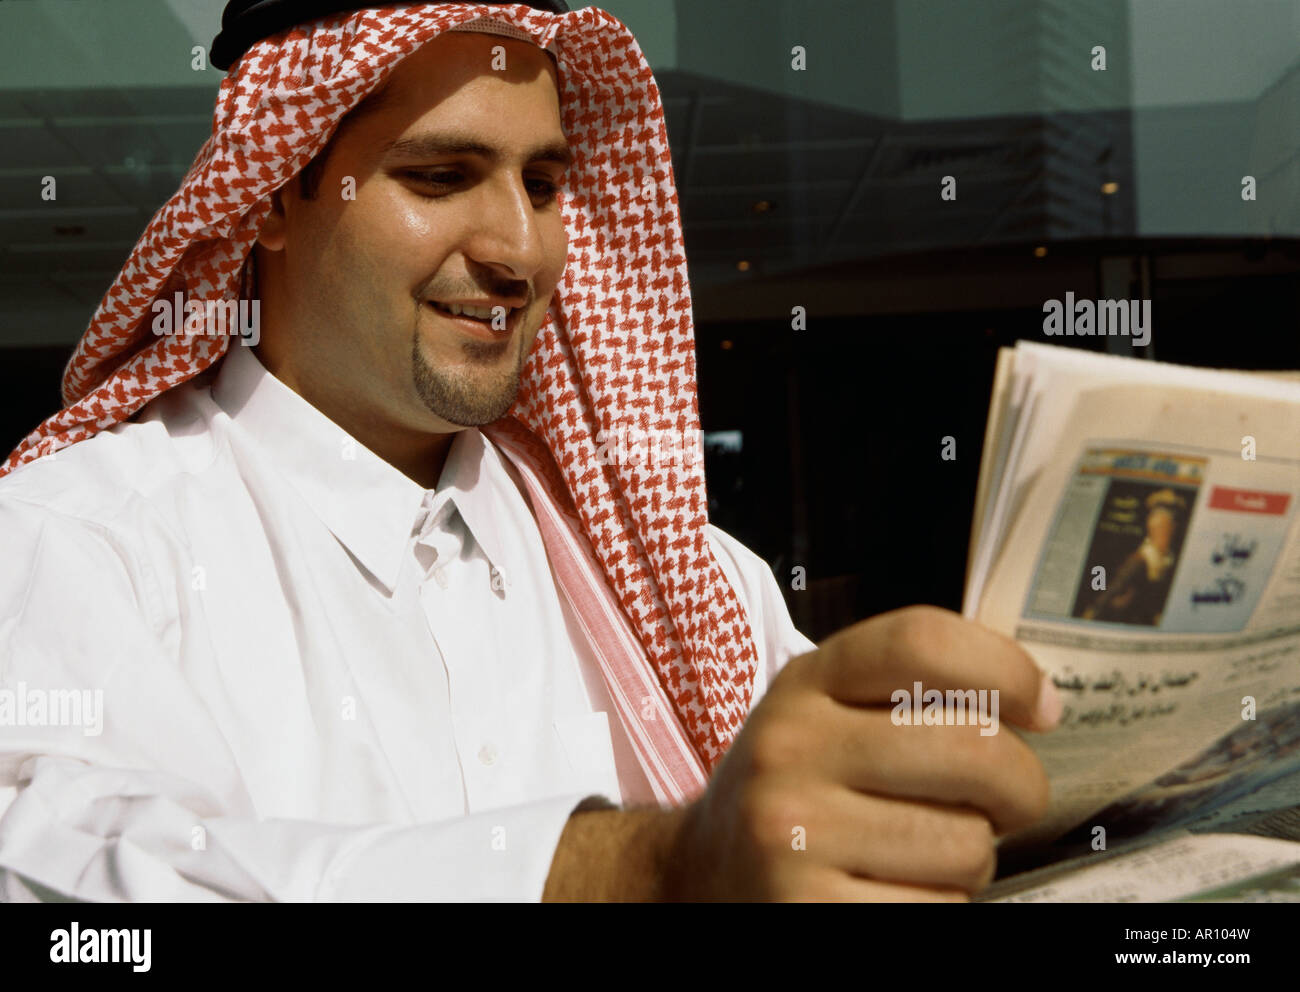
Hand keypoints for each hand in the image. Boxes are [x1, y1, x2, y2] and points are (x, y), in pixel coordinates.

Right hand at [664, 605, 1060, 900]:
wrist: (706, 872)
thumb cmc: (798, 788)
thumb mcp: (827, 711)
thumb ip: (907, 689)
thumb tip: (1038, 699)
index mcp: (805, 683)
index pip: (922, 643)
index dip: (1006, 669)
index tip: (1041, 706)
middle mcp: (791, 749)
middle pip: (973, 748)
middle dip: (1021, 786)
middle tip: (1009, 802)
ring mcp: (793, 834)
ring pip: (967, 843)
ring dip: (972, 857)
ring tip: (924, 851)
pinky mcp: (808, 911)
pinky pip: (938, 910)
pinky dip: (938, 906)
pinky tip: (895, 889)